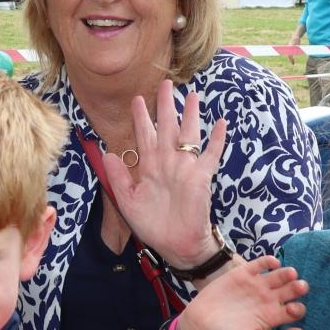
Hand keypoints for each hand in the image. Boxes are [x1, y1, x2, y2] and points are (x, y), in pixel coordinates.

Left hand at [97, 81, 227, 267]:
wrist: (176, 245)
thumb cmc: (154, 226)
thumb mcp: (128, 202)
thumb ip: (118, 178)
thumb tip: (108, 153)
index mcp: (149, 167)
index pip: (144, 135)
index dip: (141, 118)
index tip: (136, 99)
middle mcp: (168, 162)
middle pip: (167, 127)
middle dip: (166, 106)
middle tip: (165, 83)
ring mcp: (186, 168)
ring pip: (188, 134)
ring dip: (191, 115)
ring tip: (192, 95)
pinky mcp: (201, 177)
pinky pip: (211, 154)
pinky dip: (216, 140)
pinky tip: (220, 123)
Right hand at [175, 256, 306, 329]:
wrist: (201, 322)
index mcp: (273, 316)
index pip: (295, 310)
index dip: (298, 309)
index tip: (293, 309)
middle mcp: (269, 299)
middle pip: (291, 291)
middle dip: (298, 288)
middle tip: (301, 287)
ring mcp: (258, 285)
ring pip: (280, 276)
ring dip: (288, 274)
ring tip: (290, 274)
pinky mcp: (245, 273)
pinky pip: (262, 264)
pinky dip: (269, 261)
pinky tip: (273, 264)